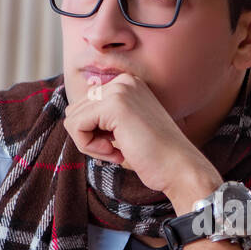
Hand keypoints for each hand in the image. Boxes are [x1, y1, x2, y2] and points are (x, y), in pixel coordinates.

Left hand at [63, 72, 220, 208]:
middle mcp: (123, 81)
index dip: (95, 133)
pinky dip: (89, 146)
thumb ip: (102, 118)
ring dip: (90, 143)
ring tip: (117, 151)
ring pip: (73, 118)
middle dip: (90, 137)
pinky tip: (115, 151)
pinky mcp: (113, 105)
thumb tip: (71, 116)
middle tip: (117, 150)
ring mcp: (119, 90)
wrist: (179, 168)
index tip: (120, 144)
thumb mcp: (125, 129)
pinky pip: (76, 126)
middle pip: (76, 110)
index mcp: (128, 85)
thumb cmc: (154, 156)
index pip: (86, 106)